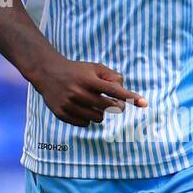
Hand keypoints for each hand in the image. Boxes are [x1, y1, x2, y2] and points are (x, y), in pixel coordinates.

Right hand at [32, 58, 146, 127]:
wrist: (47, 73)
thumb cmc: (77, 71)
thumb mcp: (94, 68)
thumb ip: (111, 77)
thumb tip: (123, 90)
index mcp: (88, 80)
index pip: (114, 91)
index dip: (130, 97)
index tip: (144, 103)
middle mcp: (79, 93)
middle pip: (108, 108)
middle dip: (113, 106)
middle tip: (111, 102)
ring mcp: (69, 105)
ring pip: (97, 118)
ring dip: (99, 113)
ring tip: (92, 103)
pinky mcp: (62, 114)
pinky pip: (85, 124)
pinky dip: (87, 119)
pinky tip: (80, 108)